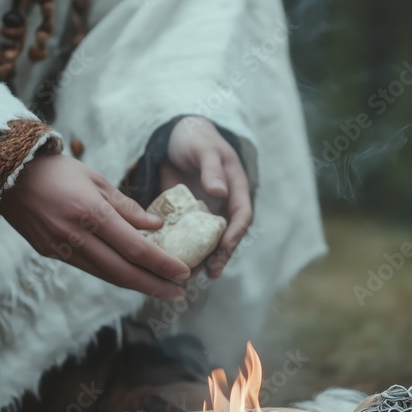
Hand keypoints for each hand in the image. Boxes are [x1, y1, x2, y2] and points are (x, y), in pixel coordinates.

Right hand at [0, 153, 190, 299]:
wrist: (5, 173)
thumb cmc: (56, 169)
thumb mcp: (96, 179)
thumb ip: (127, 207)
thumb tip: (156, 228)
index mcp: (90, 212)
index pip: (135, 247)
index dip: (162, 264)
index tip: (183, 272)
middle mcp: (75, 235)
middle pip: (123, 271)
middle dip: (154, 285)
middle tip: (179, 294)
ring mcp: (59, 247)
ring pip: (105, 275)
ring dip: (136, 285)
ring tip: (161, 289)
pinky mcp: (48, 252)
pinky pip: (88, 268)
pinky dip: (112, 274)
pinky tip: (130, 276)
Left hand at [162, 116, 252, 277]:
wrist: (174, 137)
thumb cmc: (196, 139)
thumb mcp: (204, 149)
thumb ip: (212, 169)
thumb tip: (220, 192)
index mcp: (235, 190)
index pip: (242, 216)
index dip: (235, 234)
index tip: (225, 249)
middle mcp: (222, 206)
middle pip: (225, 236)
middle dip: (219, 256)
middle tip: (210, 272)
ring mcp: (203, 213)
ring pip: (205, 241)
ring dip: (200, 258)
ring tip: (189, 275)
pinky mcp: (184, 216)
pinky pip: (184, 235)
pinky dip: (179, 249)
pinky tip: (169, 261)